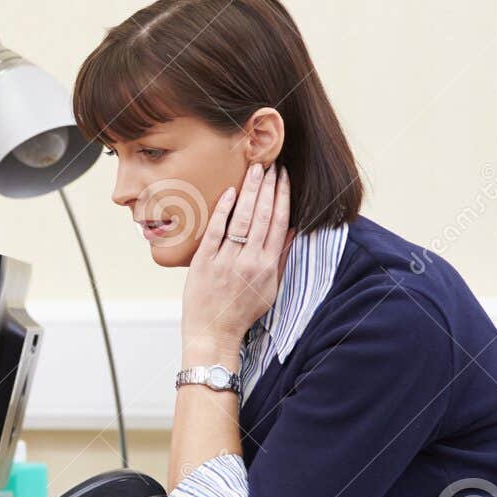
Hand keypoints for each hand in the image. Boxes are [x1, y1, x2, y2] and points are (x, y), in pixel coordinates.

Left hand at [180, 163, 293, 359]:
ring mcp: (226, 261)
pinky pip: (215, 232)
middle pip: (262, 216)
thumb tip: (293, 231)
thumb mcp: (270, 288)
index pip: (279, 223)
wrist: (214, 333)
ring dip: (249, 192)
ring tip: (254, 170)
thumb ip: (281, 258)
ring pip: (241, 220)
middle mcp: (249, 261)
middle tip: (270, 164)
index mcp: (268, 266)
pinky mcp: (204, 263)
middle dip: (268, 188)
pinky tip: (229, 192)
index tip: (284, 177)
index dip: (282, 197)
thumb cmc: (242, 312)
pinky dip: (223, 211)